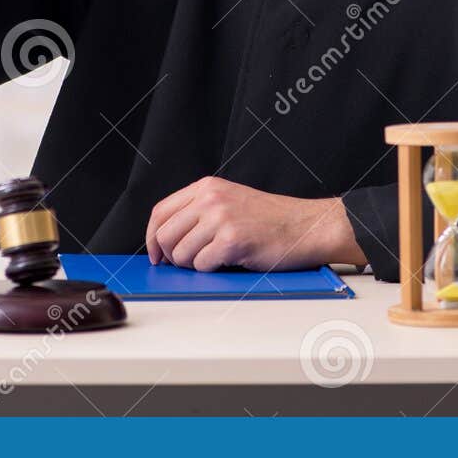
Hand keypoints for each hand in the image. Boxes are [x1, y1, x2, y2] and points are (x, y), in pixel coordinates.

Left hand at [145, 176, 367, 271]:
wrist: (306, 226)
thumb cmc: (271, 220)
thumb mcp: (230, 201)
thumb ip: (199, 211)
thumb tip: (165, 240)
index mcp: (207, 187)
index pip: (160, 211)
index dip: (152, 237)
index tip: (155, 254)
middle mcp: (210, 198)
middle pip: (164, 235)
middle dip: (171, 257)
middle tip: (187, 264)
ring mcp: (221, 218)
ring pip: (181, 254)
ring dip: (194, 265)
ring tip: (217, 259)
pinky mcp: (232, 240)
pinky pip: (202, 265)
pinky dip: (212, 270)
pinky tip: (229, 261)